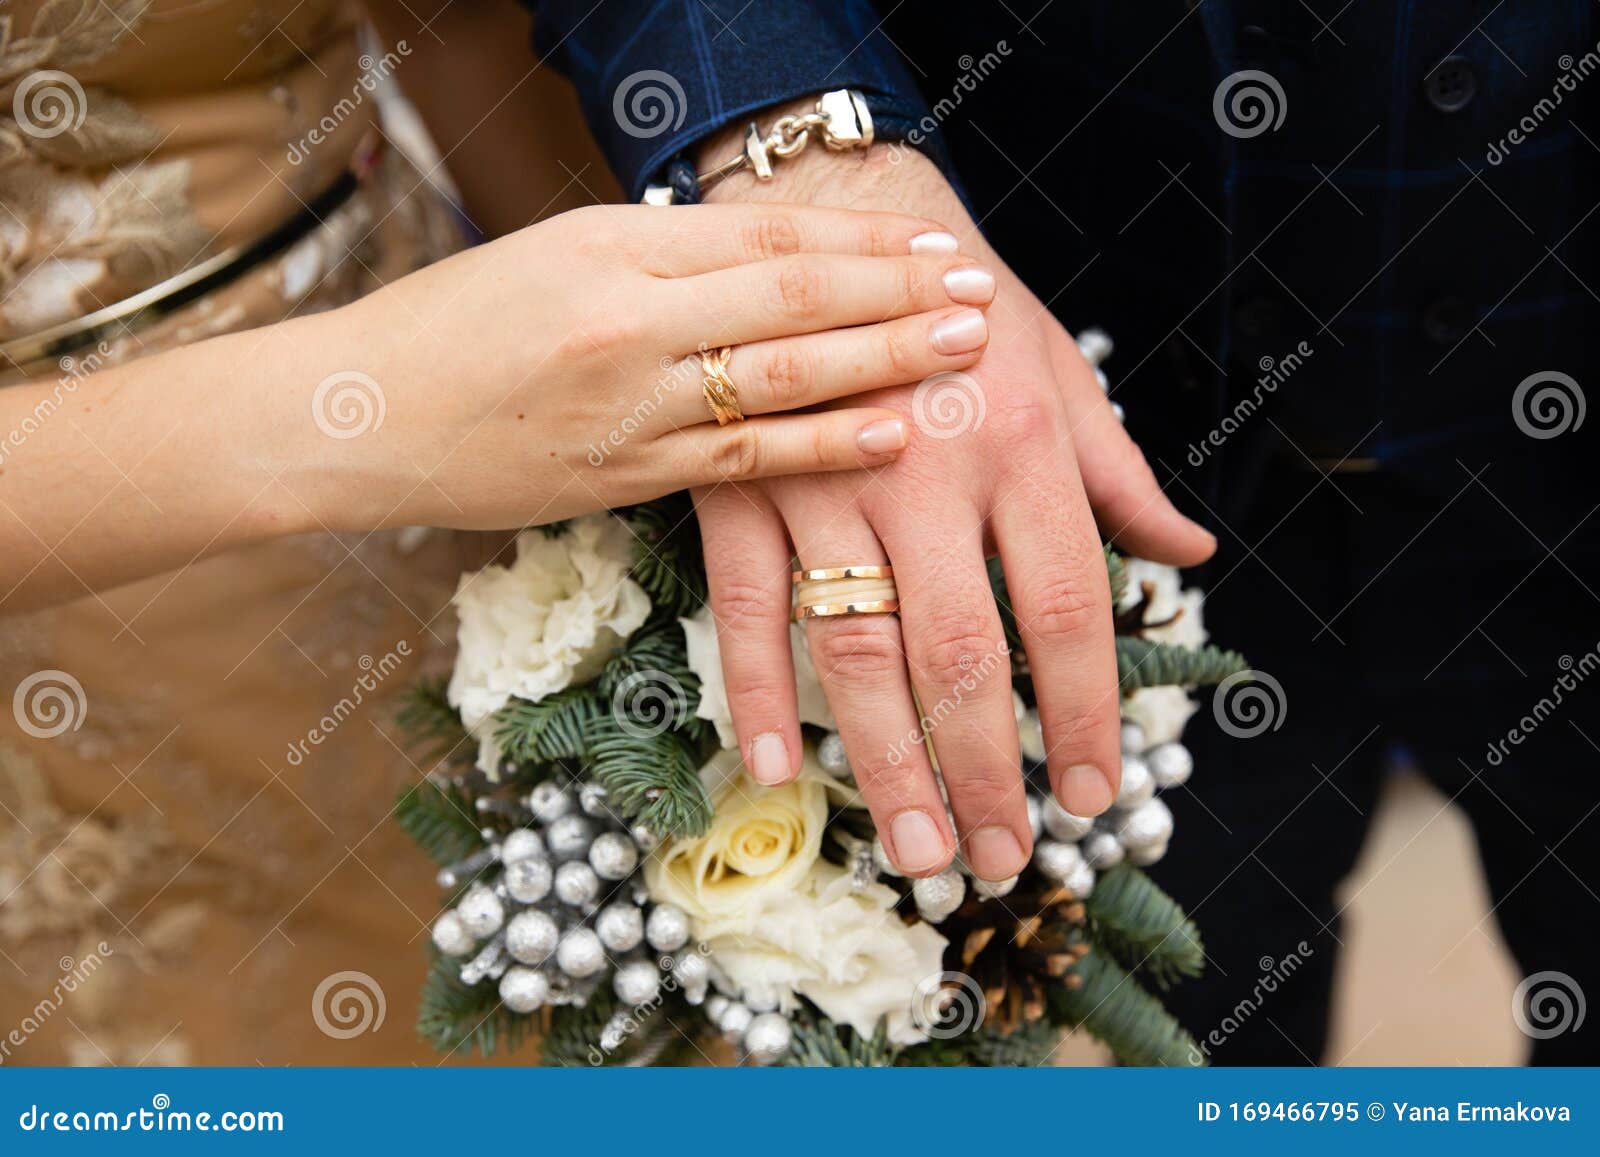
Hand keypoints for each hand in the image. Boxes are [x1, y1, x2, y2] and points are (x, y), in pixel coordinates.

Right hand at [318, 202, 996, 530]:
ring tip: (961, 351)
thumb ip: (653, 262)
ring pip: (780, 374)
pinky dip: (818, 447)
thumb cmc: (447, 330)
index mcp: (608, 244)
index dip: (859, 240)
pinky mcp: (620, 475)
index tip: (931, 243)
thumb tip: (757, 262)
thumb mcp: (547, 259)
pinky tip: (885, 435)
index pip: (763, 235)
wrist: (352, 418)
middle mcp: (626, 314)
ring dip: (881, 361)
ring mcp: (627, 400)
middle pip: (790, 296)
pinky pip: (739, 458)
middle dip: (896, 293)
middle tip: (978, 291)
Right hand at [694, 134, 1214, 880]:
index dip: (1082, 714)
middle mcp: (925, 469)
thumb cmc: (963, 301)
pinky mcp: (741, 485)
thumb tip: (1192, 551)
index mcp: (1019, 444)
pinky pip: (747, 603)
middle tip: (1001, 858)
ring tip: (920, 849)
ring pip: (855, 646)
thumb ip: (1119, 474)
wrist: (836, 216)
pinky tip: (774, 772)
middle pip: (960, 651)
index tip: (1092, 797)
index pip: (1064, 608)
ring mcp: (823, 477)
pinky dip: (755, 691)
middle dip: (986, 768)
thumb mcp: (1057, 370)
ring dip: (888, 761)